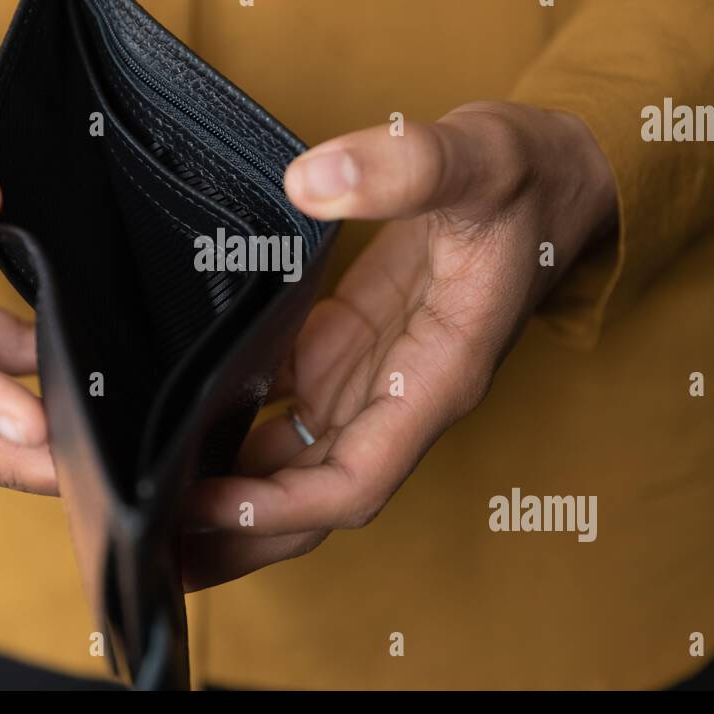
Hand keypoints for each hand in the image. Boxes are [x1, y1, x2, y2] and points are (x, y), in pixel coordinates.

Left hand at [180, 101, 616, 588]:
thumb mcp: (479, 159)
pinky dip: (239, 422)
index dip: (278, 507)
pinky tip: (181, 422)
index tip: (203, 507)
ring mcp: (375, 372)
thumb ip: (405, 168)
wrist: (561, 176)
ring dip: (232, 489)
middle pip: (315, 494)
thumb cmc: (531, 178)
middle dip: (240, 533)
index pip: (355, 478)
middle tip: (154, 554)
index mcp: (438, 376)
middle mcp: (403, 393)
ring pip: (297, 459)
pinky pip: (291, 400)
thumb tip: (309, 180)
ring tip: (152, 504)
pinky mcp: (354, 341)